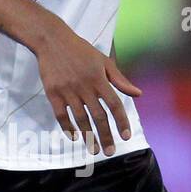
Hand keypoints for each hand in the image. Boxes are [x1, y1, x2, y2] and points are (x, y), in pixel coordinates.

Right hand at [35, 23, 141, 154]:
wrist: (52, 40)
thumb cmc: (81, 50)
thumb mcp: (103, 61)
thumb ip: (120, 80)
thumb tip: (138, 94)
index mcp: (99, 79)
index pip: (114, 104)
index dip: (121, 121)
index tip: (126, 136)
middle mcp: (84, 86)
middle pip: (98, 116)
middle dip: (106, 135)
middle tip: (110, 151)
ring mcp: (67, 90)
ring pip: (80, 119)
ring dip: (88, 136)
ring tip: (94, 150)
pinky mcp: (52, 93)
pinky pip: (61, 115)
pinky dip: (68, 127)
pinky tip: (75, 137)